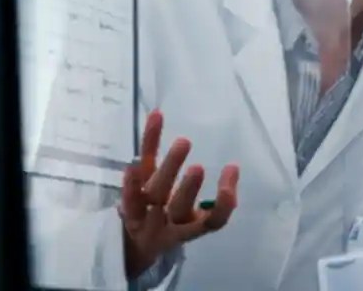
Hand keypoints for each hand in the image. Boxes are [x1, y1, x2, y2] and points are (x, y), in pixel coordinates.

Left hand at [120, 110, 239, 279]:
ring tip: (184, 142)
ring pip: (156, 191)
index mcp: (189, 229)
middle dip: (188, 190)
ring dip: (169, 167)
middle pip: (177, 208)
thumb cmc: (171, 226)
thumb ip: (215, 204)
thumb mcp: (194, 221)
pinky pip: (138, 167)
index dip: (223, 206)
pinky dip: (148, 144)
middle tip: (198, 168)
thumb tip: (233, 169)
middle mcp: (167, 223)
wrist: (128, 243)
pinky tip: (156, 119)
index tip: (232, 181)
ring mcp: (144, 209)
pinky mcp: (130, 190)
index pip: (211, 222)